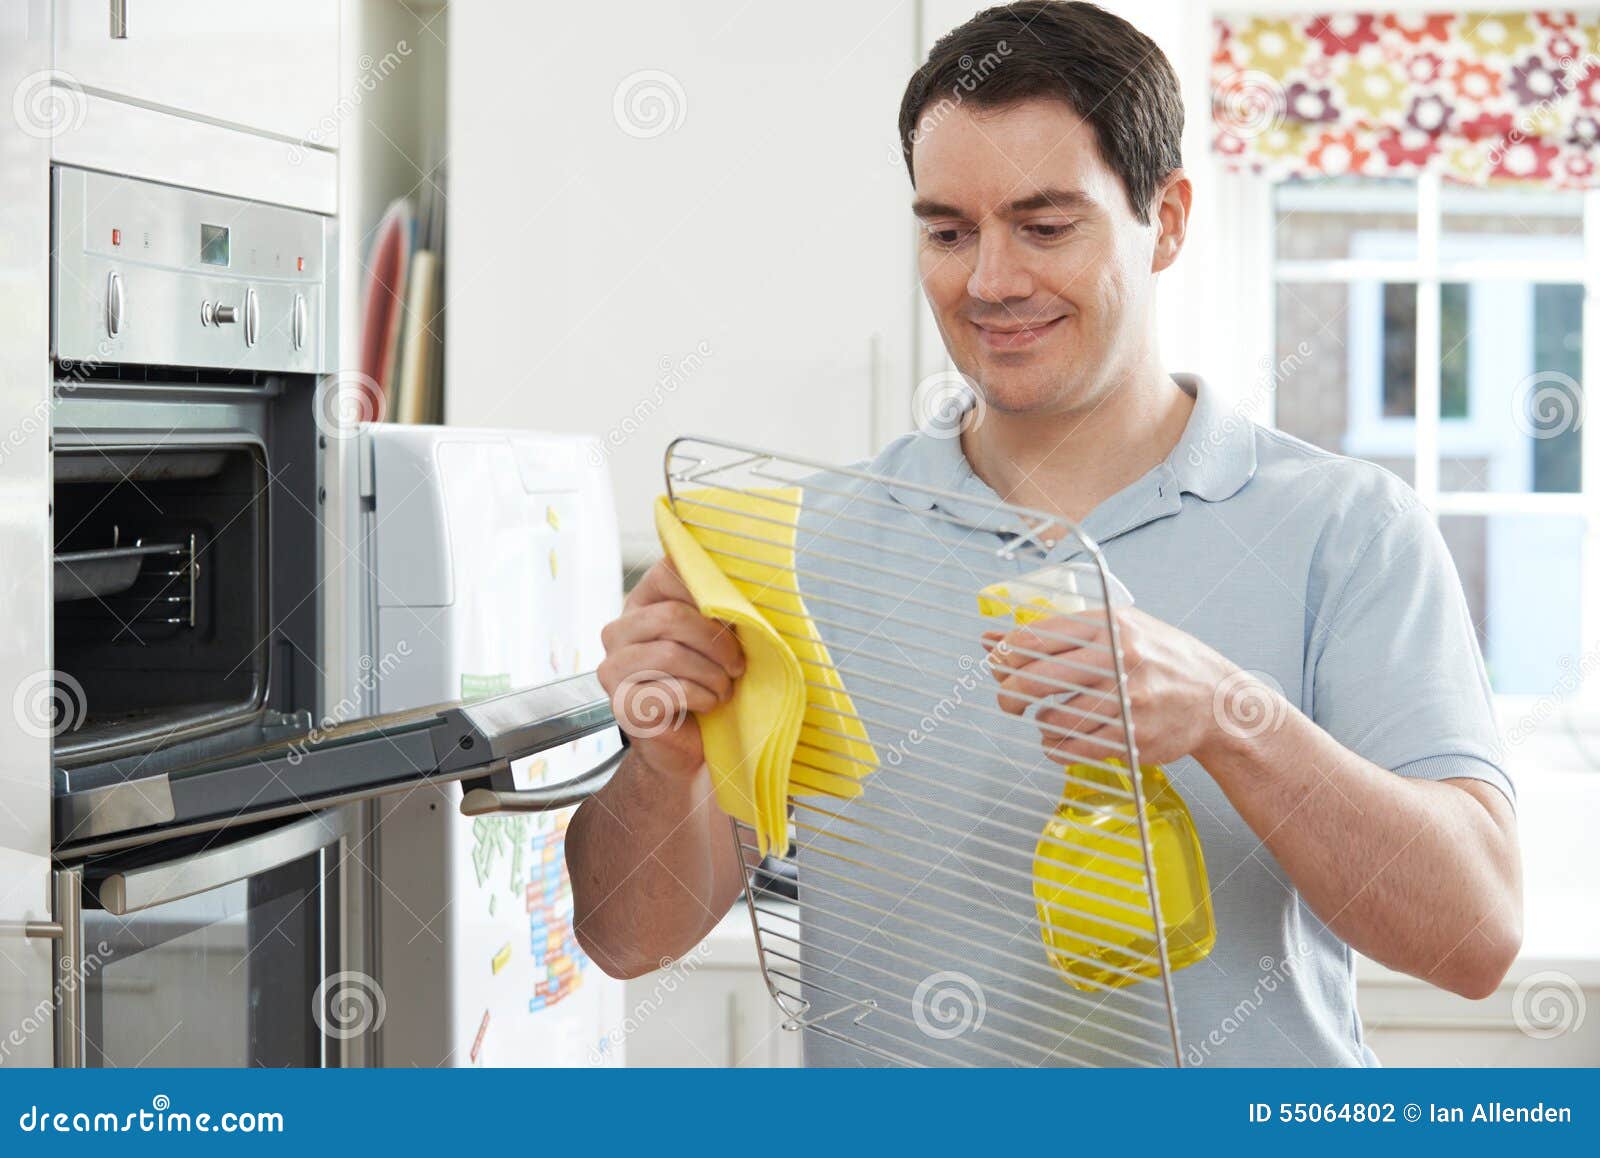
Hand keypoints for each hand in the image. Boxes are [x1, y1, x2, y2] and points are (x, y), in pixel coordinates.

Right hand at [597, 557, 744, 779]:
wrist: (689, 747)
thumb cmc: (705, 686)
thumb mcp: (715, 641)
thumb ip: (720, 612)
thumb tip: (747, 589)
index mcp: (642, 605)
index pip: (666, 573)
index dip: (706, 591)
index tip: (732, 616)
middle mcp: (619, 632)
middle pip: (671, 616)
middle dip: (716, 642)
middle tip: (738, 664)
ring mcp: (614, 668)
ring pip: (671, 654)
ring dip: (712, 674)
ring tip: (724, 688)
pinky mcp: (622, 704)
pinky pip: (670, 690)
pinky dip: (703, 697)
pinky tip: (710, 704)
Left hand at [982, 606, 1242, 766]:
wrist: (1215, 699)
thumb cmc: (1158, 659)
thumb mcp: (1115, 629)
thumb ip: (1055, 634)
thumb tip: (990, 640)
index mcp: (1109, 626)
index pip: (1035, 638)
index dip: (1004, 655)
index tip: (997, 666)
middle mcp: (1119, 659)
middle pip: (1036, 679)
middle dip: (1009, 695)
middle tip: (1008, 702)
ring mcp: (1129, 701)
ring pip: (1054, 718)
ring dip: (1040, 724)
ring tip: (1047, 720)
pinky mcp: (1134, 737)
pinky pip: (1075, 748)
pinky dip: (1056, 747)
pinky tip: (1059, 740)